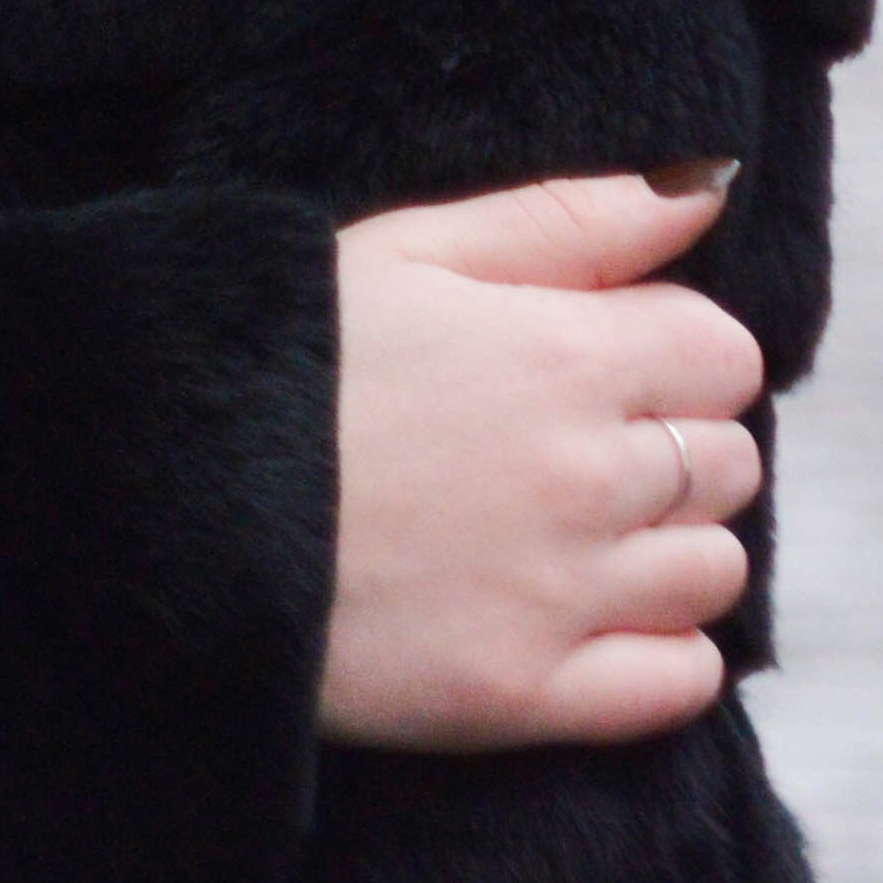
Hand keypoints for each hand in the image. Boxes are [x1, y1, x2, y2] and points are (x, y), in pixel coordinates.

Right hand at [319, 166, 766, 751]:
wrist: (153, 503)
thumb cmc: (275, 357)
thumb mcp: (409, 247)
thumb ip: (570, 217)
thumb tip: (708, 187)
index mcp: (566, 355)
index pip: (724, 355)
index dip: (671, 352)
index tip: (600, 362)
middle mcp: (587, 477)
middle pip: (729, 462)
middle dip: (673, 445)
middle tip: (574, 447)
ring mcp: (561, 596)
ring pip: (714, 572)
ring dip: (669, 547)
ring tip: (573, 533)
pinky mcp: (522, 696)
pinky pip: (677, 685)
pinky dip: (663, 655)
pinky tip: (592, 620)